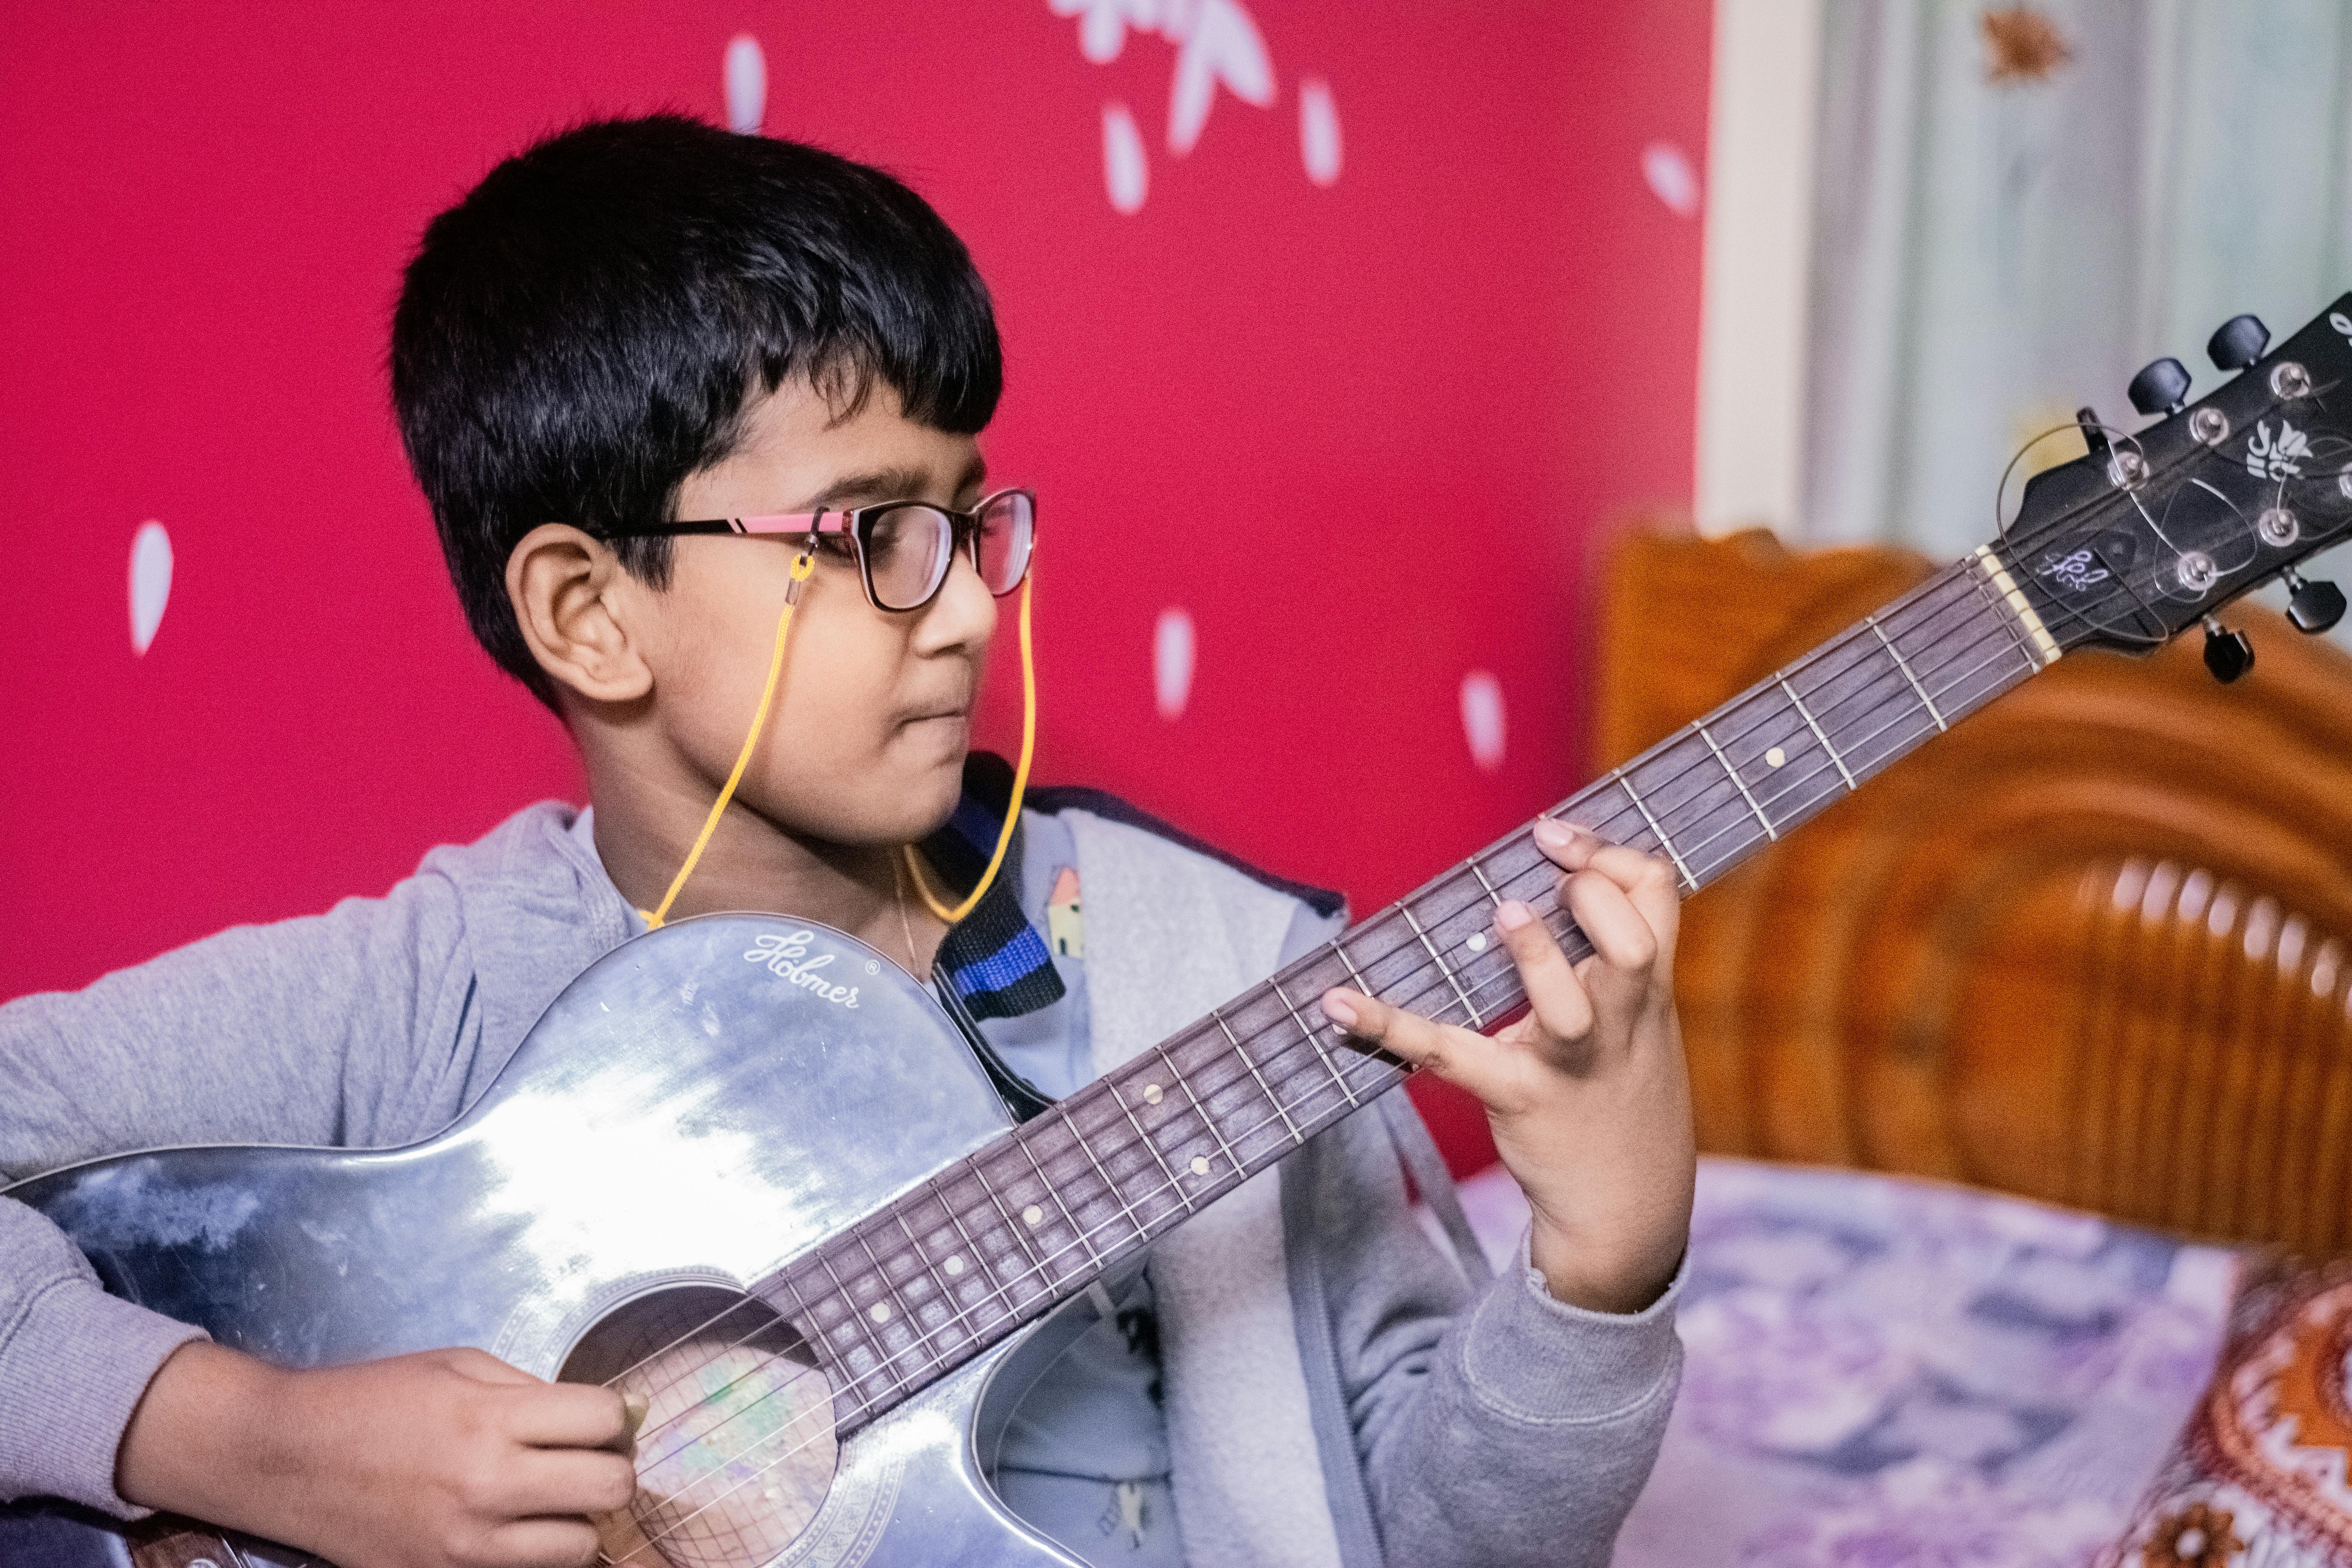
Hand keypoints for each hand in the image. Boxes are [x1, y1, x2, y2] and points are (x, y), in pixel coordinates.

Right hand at [118, 1340, 639, 1567]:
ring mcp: (465, 1545)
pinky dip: (535, 1553)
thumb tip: (615, 1411)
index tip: (598, 1418)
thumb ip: (537, 1390)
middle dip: (610, 1470)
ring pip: (581, 1546)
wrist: (286, 1457)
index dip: (612, 1416)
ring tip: (550, 1500)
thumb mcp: (460, 1366)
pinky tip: (515, 1528)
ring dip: (578, 1521)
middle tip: (586, 1460)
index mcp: (491, 1418)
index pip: (605, 1421)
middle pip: (611, 1488)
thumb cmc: (374, 1400)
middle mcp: (486, 1485)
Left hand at [1321, 818, 1693, 1312]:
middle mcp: (1618, 1022)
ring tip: (1506, 913)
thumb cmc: (1623, 1094)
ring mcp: (1570, 1065)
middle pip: (1633, 945)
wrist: (1631, 1210)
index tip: (1557, 837)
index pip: (1655, 898)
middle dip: (1595, 893)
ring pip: (1569, 1007)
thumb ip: (1612, 960)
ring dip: (1540, 956)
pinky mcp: (1518, 1100)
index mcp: (1647, 991)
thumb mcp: (1639, 1023)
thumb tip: (1550, 883)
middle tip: (1551, 867)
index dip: (1612, 854)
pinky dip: (1390, 1027)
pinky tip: (1338, 1003)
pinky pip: (1453, 1058)